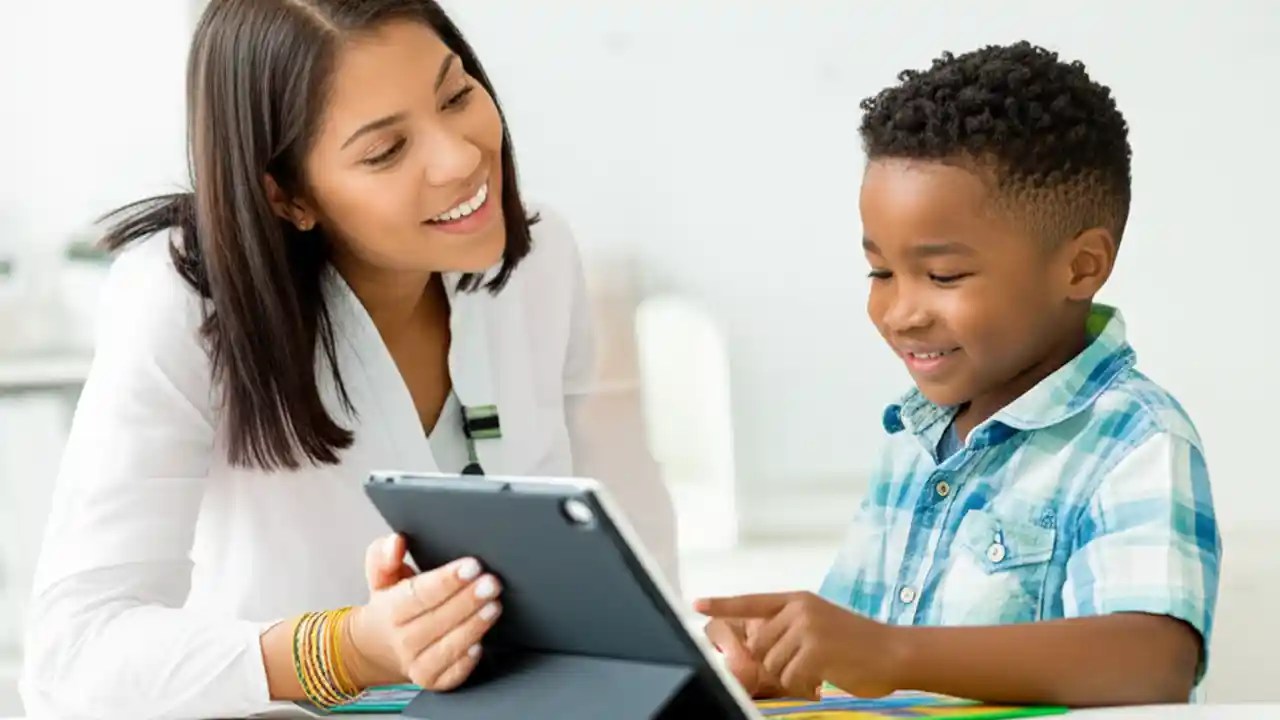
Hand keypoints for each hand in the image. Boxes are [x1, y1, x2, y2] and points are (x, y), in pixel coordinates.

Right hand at [345, 534, 502, 691]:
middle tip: (491, 582)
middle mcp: (402, 640)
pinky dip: (466, 662)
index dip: (447, 580)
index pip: (419, 594)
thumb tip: (396, 542)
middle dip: (467, 600)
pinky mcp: (432, 681)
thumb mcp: (381, 575)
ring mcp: (416, 664)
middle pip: (438, 619)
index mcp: (389, 611)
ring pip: (447, 647)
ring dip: (473, 627)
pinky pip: (452, 674)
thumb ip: (384, 554)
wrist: (378, 646)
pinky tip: (481, 645)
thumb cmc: (389, 604)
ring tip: (493, 606)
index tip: (471, 566)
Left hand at [695, 591, 902, 698]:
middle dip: (778, 663)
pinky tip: (826, 677)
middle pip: (761, 646)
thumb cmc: (859, 645)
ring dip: (793, 676)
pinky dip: (805, 685)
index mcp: (798, 600)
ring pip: (773, 665)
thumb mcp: (821, 625)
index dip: (722, 605)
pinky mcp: (814, 650)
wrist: (895, 652)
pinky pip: (790, 678)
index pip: (752, 601)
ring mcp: (806, 628)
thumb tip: (758, 648)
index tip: (697, 604)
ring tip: (822, 669)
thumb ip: (790, 629)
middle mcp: (799, 609)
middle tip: (809, 665)